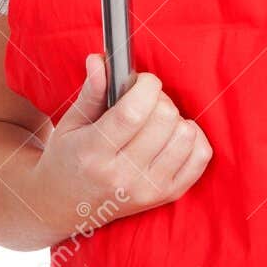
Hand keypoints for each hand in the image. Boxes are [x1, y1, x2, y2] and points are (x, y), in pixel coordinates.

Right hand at [28, 56, 213, 242]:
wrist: (66, 207)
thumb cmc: (69, 157)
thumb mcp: (71, 123)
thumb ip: (91, 91)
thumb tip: (100, 59)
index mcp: (93, 153)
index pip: (133, 112)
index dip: (146, 86)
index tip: (142, 80)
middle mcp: (122, 176)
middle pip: (164, 119)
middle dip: (159, 99)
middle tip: (144, 102)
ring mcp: (148, 189)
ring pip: (185, 135)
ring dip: (175, 119)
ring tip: (156, 121)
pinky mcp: (168, 195)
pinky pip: (200, 156)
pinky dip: (192, 138)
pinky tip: (171, 135)